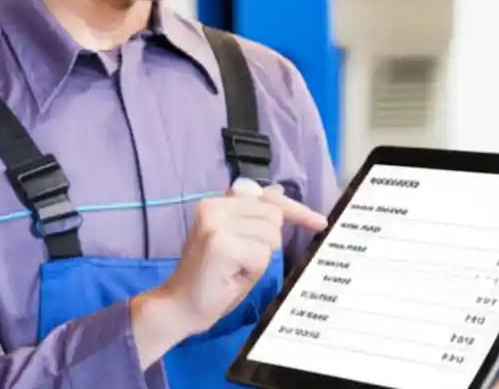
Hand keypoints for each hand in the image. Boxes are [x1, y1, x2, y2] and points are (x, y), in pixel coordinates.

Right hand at [130, 178, 327, 366]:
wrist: (178, 306)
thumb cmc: (211, 279)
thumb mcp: (236, 241)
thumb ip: (254, 217)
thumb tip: (277, 191)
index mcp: (216, 203)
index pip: (266, 197)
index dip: (296, 210)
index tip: (319, 221)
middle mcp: (214, 206)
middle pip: (273, 216)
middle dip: (268, 243)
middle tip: (243, 261)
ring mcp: (216, 224)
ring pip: (271, 236)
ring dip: (260, 258)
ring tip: (235, 268)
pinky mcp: (222, 244)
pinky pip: (262, 255)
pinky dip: (254, 270)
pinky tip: (232, 276)